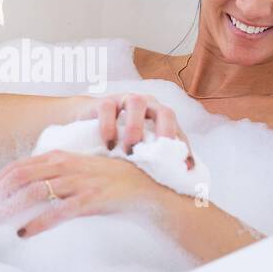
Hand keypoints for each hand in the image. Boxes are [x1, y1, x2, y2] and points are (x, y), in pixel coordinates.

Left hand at [0, 149, 167, 237]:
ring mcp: (78, 181)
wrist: (144, 187)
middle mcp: (65, 165)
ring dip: (9, 208)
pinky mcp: (91, 199)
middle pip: (19, 177)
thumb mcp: (74, 173)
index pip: (16, 168)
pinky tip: (25, 233)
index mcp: (58, 157)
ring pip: (34, 192)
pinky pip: (59, 211)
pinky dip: (39, 222)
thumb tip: (19, 194)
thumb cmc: (105, 182)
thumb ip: (49, 178)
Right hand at [77, 92, 194, 168]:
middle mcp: (146, 104)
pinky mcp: (103, 102)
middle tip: (158, 155)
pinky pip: (107, 108)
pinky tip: (109, 145)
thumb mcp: (140, 145)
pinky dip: (108, 126)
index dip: (182, 144)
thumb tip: (185, 172)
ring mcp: (124, 99)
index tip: (184, 166)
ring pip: (136, 103)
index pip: (178, 127)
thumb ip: (156, 154)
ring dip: (135, 128)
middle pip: (163, 111)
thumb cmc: (119, 136)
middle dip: (165, 131)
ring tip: (129, 151)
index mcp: (158, 114)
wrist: (87, 119)